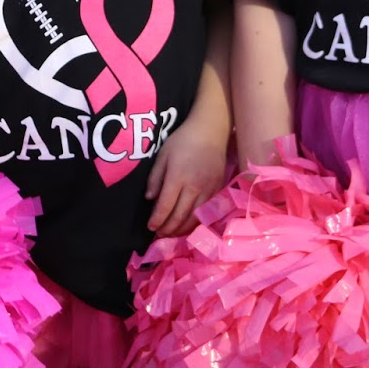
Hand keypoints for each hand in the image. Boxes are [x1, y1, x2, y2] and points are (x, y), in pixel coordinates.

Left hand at [146, 112, 230, 236]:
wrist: (210, 132)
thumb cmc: (182, 141)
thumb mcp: (163, 156)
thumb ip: (155, 178)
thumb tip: (150, 199)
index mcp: (178, 177)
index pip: (166, 206)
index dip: (157, 220)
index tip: (150, 227)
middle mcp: (194, 187)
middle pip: (180, 216)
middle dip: (168, 229)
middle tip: (158, 235)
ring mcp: (208, 191)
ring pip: (194, 218)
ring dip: (181, 230)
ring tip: (171, 234)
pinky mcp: (218, 191)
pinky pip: (206, 213)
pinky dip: (195, 223)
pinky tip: (187, 226)